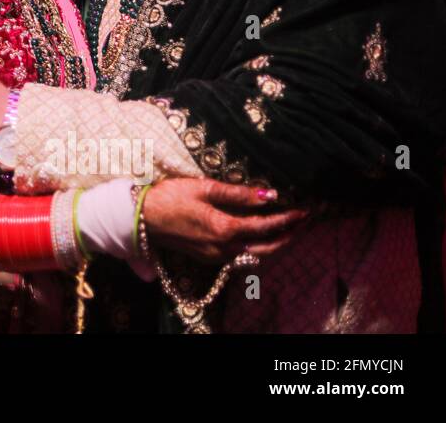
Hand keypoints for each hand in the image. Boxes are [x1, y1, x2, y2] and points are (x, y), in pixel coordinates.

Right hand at [141, 178, 308, 264]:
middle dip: (288, 236)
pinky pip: (241, 255)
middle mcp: (224, 248)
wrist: (141, 218)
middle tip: (304, 222)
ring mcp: (216, 256)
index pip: (265, 226)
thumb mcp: (204, 189)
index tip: (304, 210)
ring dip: (274, 243)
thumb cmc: (169, 198)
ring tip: (288, 228)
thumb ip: (238, 194)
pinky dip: (256, 246)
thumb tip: (268, 194)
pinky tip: (259, 235)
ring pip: (255, 254)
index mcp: (224, 229)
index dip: (287, 218)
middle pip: (267, 248)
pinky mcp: (209, 257)